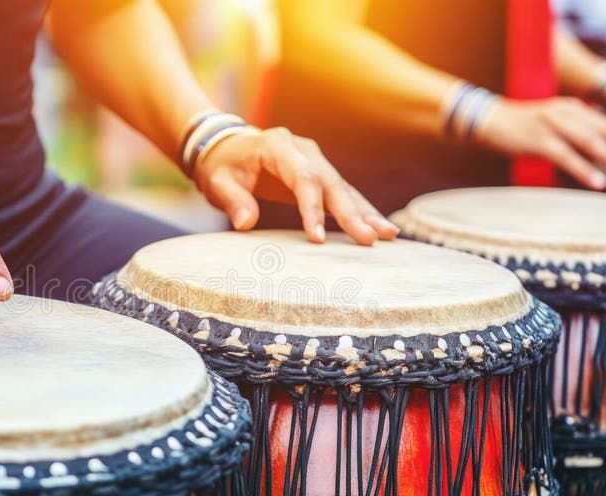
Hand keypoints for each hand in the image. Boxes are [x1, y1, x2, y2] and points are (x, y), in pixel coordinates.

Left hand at [192, 127, 398, 244]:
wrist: (226, 149)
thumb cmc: (222, 168)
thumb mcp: (217, 182)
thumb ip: (233, 200)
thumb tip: (245, 223)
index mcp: (278, 146)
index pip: (303, 178)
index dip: (312, 208)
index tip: (316, 238)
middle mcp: (304, 149)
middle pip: (331, 183)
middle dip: (351, 213)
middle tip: (370, 239)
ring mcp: (315, 160)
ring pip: (344, 188)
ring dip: (365, 212)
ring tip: (388, 235)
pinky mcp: (320, 174)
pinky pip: (343, 193)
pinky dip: (361, 210)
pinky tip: (380, 227)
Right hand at [475, 97, 605, 189]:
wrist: (486, 120)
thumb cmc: (519, 128)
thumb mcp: (551, 126)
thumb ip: (573, 134)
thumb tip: (597, 152)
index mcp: (573, 109)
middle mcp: (567, 113)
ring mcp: (552, 125)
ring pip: (589, 141)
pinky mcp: (537, 140)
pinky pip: (566, 156)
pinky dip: (583, 168)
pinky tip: (597, 181)